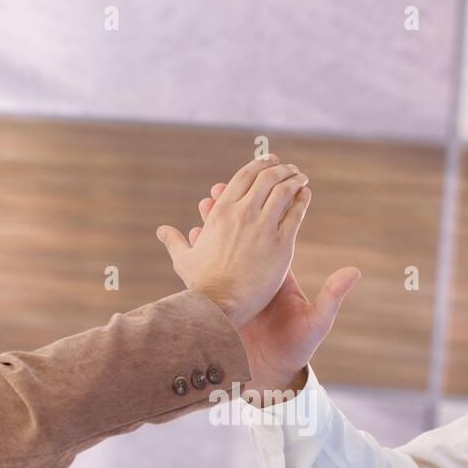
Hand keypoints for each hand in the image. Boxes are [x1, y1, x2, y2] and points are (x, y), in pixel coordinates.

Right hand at [156, 154, 310, 328]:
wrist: (219, 307)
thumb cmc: (201, 286)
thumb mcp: (184, 260)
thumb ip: (174, 242)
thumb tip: (162, 231)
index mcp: (221, 212)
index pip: (244, 177)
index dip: (259, 164)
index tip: (269, 160)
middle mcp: (242, 214)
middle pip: (267, 178)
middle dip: (280, 168)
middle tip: (288, 167)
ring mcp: (263, 228)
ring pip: (284, 191)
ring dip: (294, 180)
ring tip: (301, 177)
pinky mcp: (281, 245)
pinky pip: (295, 214)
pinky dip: (302, 200)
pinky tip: (305, 195)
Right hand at [190, 182, 359, 401]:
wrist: (272, 374)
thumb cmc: (297, 349)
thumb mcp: (316, 321)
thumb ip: (332, 297)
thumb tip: (354, 271)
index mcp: (281, 275)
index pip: (271, 235)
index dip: (264, 213)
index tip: (261, 192)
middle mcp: (260, 276)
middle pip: (244, 236)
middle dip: (232, 213)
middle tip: (217, 191)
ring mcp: (240, 287)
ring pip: (224, 250)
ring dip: (213, 228)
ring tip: (204, 205)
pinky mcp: (225, 300)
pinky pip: (211, 272)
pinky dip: (201, 254)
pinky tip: (190, 236)